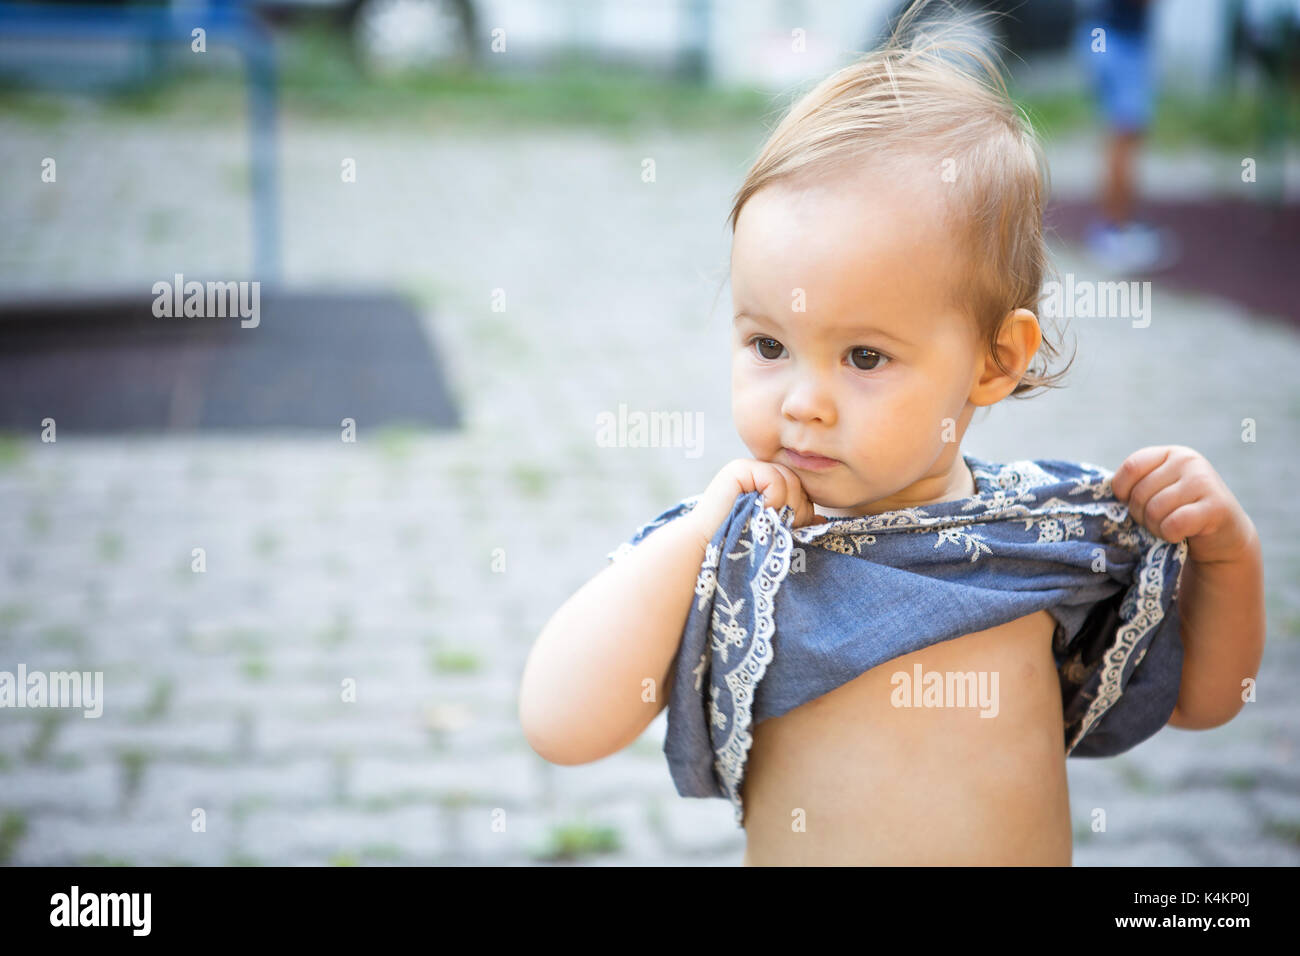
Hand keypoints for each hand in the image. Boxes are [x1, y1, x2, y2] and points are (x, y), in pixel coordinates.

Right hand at [686, 457, 829, 543]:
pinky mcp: (740, 469)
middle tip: (777, 525)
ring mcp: (747, 469)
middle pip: (798, 483)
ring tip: (766, 520)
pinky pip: (775, 479)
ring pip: (791, 480)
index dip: (801, 511)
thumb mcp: (774, 533)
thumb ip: (795, 523)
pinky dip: (773, 499)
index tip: (787, 529)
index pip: (800, 490)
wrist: (707, 553)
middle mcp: (756, 474)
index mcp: (764, 487)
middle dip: (795, 509)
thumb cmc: (739, 548)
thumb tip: (822, 519)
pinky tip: (759, 511)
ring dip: (784, 506)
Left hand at [1111, 445, 1257, 564]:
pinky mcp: (1215, 506)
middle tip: (1159, 521)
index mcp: (1170, 453)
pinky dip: (1171, 535)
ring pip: (1154, 510)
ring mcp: (1203, 481)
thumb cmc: (1180, 514)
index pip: (1131, 467)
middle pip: (1139, 494)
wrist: (1224, 537)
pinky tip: (1182, 534)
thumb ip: (1136, 484)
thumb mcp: (1158, 491)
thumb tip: (1103, 489)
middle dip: (1142, 516)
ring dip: (1156, 528)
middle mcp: (1188, 461)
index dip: (1124, 492)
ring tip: (1171, 528)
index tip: (1134, 504)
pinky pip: (1173, 524)